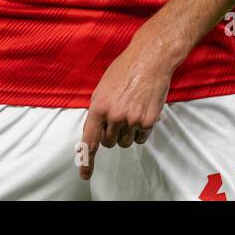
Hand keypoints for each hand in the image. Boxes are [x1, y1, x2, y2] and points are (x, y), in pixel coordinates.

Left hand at [79, 35, 174, 179]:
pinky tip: (142, 113)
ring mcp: (132, 120)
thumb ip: (98, 110)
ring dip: (127, 133)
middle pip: (109, 142)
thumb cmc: (125, 70)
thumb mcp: (103, 88)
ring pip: (125, 142)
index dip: (87, 160)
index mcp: (98, 107)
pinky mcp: (148, 121)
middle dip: (112, 134)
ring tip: (132, 112)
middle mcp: (114, 116)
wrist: (150, 59)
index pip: (90, 140)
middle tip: (119, 117)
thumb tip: (97, 129)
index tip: (85, 175)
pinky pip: (141, 138)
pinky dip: (141, 131)